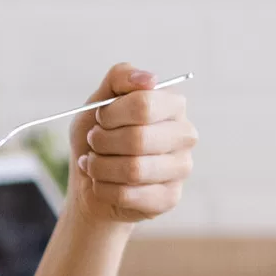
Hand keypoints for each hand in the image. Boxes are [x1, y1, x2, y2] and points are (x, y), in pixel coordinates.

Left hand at [66, 63, 197, 226]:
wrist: (90, 177)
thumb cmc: (100, 134)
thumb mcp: (100, 100)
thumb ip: (121, 78)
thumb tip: (149, 79)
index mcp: (172, 105)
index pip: (143, 104)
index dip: (111, 114)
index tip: (100, 119)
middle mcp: (184, 134)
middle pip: (138, 139)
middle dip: (102, 142)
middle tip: (93, 143)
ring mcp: (181, 168)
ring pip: (132, 170)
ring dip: (100, 167)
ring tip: (94, 163)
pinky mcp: (169, 198)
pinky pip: (128, 195)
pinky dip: (103, 189)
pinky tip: (102, 183)